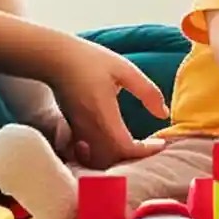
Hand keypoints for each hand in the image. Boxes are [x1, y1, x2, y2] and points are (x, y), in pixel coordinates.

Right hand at [43, 35, 169, 169]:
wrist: (55, 58)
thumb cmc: (90, 61)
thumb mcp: (125, 70)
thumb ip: (147, 92)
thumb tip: (164, 114)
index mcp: (104, 115)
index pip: (126, 147)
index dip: (145, 150)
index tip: (160, 143)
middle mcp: (89, 129)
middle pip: (113, 160)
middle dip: (134, 158)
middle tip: (150, 148)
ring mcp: (78, 132)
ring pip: (99, 159)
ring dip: (118, 159)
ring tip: (135, 148)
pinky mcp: (72, 130)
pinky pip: (89, 153)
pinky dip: (104, 155)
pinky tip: (116, 144)